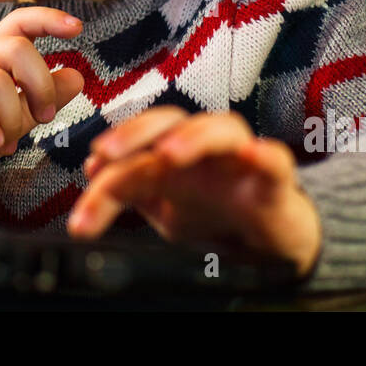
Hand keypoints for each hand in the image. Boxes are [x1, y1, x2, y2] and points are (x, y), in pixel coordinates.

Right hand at [0, 7, 85, 189]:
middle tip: (45, 118)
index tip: (77, 29)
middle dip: (40, 84)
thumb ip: (42, 99)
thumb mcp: (15, 121)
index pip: (19, 21)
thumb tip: (77, 76)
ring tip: (10, 144)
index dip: (48, 19)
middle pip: (15, 47)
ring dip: (11, 117)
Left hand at [67, 106, 321, 277]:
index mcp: (176, 147)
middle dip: (137, 131)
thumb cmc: (213, 211)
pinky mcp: (277, 180)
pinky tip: (250, 155)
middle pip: (173, 119)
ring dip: (193, 137)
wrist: (267, 245)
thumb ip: (128, 188)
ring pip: (222, 128)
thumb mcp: (161, 207)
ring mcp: (242, 159)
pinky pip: (276, 159)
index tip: (88, 171)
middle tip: (108, 152)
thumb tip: (91, 169)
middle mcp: (206, 145)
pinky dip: (263, 155)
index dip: (111, 155)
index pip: (138, 142)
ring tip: (168, 155)